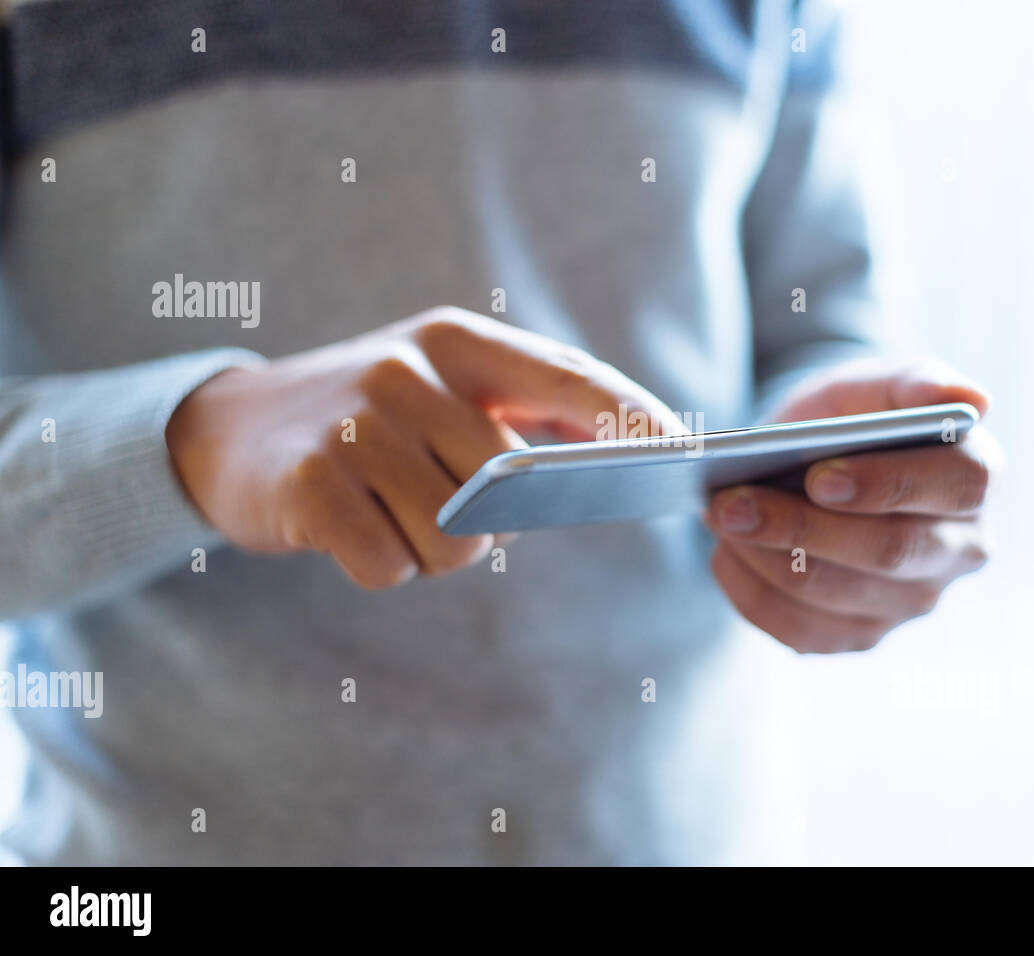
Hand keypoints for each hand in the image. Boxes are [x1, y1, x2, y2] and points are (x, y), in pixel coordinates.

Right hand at [166, 307, 681, 587]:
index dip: (633, 418)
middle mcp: (407, 370)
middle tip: (437, 505)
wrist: (226, 431)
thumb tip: (616, 466)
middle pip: (510, 488)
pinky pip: (391, 566)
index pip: (571, 378)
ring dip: (429, 549)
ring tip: (385, 511)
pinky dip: (380, 566)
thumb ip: (514, 419)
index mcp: (454, 341)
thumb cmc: (363, 420)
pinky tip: (347, 530)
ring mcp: (355, 426)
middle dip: (487, 522)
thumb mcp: (435, 392)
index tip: (688, 453)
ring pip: (457, 541)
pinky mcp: (311, 485)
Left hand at [705, 358, 1001, 652]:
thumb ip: (921, 382)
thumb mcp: (879, 383)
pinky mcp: (862, 634)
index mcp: (976, 478)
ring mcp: (912, 602)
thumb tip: (975, 401)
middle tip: (732, 504)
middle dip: (802, 528)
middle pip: (887, 552)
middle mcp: (959, 550)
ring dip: (766, 558)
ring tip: (718, 518)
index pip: (953, 488)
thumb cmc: (856, 416)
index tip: (820, 478)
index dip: (886, 486)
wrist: (815, 458)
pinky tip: (725, 553)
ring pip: (836, 596)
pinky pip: (804, 632)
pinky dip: (753, 593)